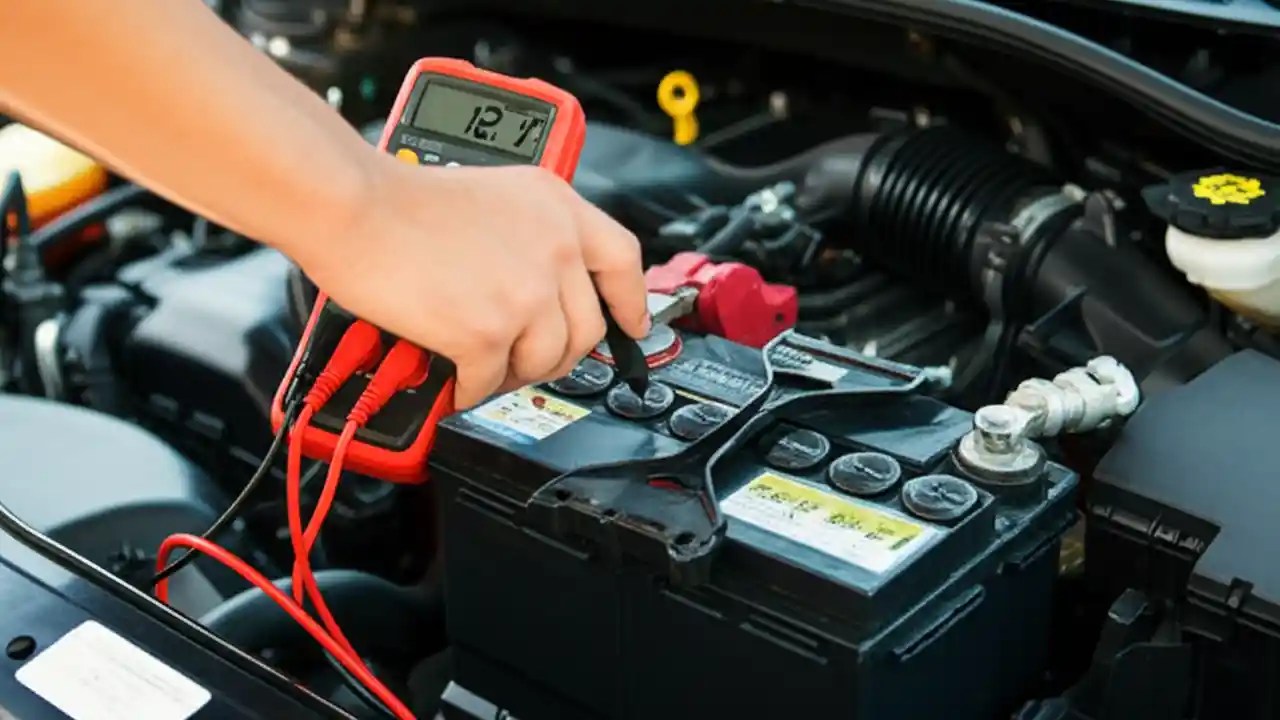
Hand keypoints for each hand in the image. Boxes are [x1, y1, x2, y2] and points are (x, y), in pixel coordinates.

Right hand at [291, 156, 649, 408]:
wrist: (353, 205)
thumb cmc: (399, 198)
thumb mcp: (494, 193)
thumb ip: (531, 232)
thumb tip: (541, 279)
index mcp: (557, 206)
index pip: (622, 261)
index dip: (631, 302)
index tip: (632, 325)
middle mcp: (553, 247)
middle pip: (586, 328)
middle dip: (556, 353)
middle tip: (526, 357)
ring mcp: (525, 293)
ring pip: (545, 361)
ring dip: (513, 373)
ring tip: (484, 367)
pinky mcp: (487, 332)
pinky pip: (492, 382)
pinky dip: (471, 390)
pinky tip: (454, 381)